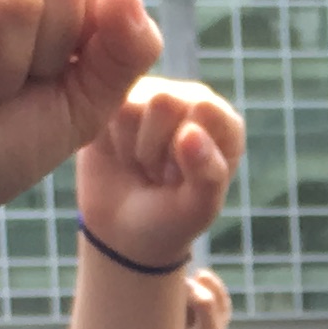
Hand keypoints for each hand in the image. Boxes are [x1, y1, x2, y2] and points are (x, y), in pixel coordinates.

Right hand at [71, 75, 241, 269]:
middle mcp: (191, 101)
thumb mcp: (196, 209)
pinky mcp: (117, 101)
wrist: (123, 231)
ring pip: (130, 106)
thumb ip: (207, 174)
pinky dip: (109, 141)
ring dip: (131, 149)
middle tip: (158, 174)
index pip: (205, 109)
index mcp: (224, 123)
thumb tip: (190, 132)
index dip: (185, 148)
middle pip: (164, 101)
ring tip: (142, 166)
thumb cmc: (169, 219)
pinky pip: (104, 109)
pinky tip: (121, 156)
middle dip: (154, 150)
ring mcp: (152, 96)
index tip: (181, 177)